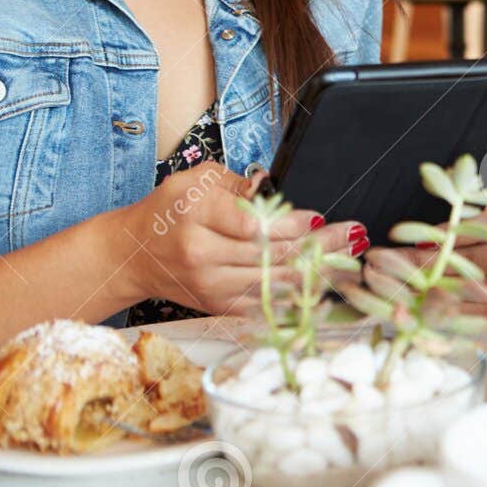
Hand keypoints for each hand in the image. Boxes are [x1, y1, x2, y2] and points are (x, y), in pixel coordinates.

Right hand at [113, 162, 360, 315]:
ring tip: (351, 259)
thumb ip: (238, 184)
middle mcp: (202, 253)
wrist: (133, 254)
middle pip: (270, 253)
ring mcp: (210, 285)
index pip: (251, 224)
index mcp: (196, 215)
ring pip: (272, 282)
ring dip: (317, 272)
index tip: (319, 218)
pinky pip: (264, 304)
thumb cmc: (169, 209)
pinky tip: (325, 287)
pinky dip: (296, 297)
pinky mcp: (217, 305)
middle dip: (319, 245)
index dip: (289, 223)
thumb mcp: (197, 180)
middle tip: (353, 234)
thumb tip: (273, 189)